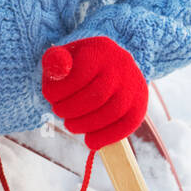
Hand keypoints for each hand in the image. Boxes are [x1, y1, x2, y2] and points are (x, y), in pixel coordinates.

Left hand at [41, 36, 147, 150]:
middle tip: (59, 113)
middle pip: (97, 96)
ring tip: (72, 125)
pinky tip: (91, 141)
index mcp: (101, 49)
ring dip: (86, 125)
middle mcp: (122, 64)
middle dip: (71, 110)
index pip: (80, 74)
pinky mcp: (140, 103)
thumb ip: (55, 61)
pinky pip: (127, 125)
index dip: (60, 91)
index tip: (50, 98)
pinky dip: (107, 137)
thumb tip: (59, 69)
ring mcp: (134, 84)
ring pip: (112, 112)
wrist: (109, 67)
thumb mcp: (65, 56)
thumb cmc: (79, 64)